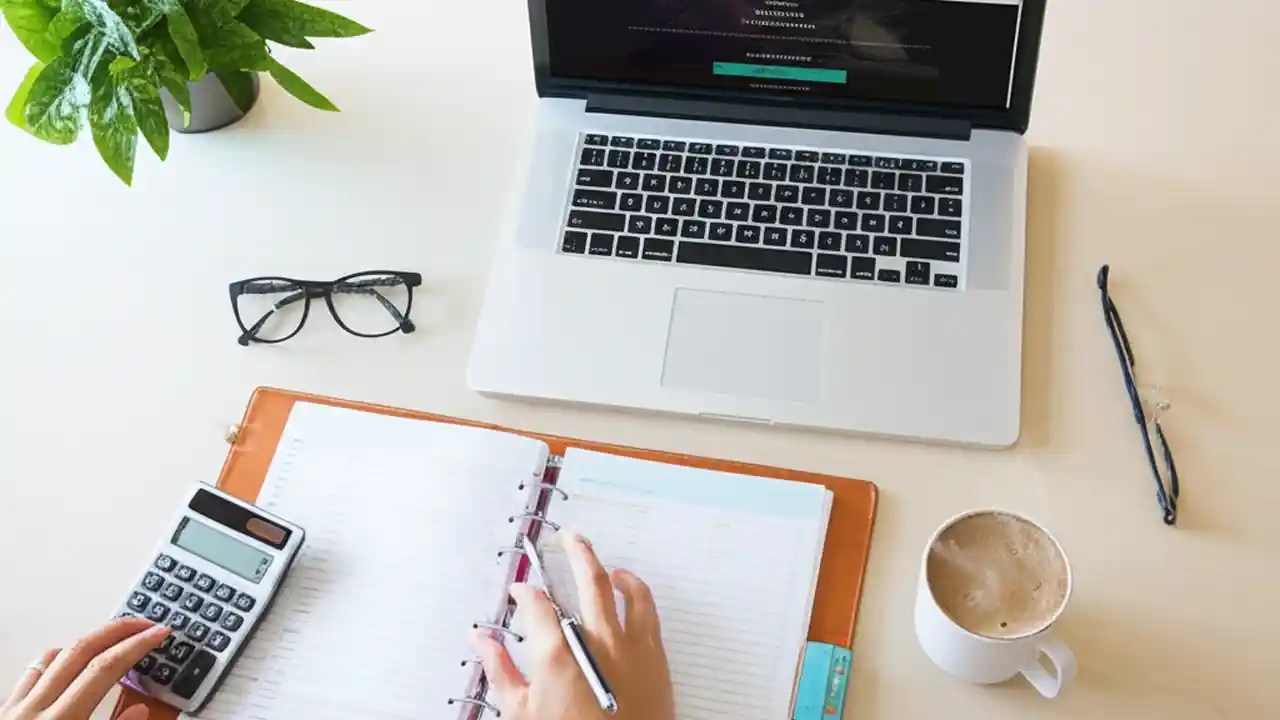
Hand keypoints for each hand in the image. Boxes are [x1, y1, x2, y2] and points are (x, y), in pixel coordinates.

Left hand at [2, 618, 170, 719]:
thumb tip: (141, 708)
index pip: (105, 668)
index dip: (136, 646)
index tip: (160, 634)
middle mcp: (35, 711)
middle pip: (81, 650)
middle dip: (117, 630)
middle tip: (144, 623)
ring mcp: (16, 710)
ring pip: (54, 656)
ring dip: (88, 640)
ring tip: (114, 637)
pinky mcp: (5, 715)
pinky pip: (32, 673)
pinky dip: (55, 659)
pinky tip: (69, 661)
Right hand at [472, 533, 674, 719]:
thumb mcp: (522, 713)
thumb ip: (501, 671)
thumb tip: (481, 642)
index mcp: (558, 655)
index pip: (536, 606)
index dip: (525, 593)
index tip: (521, 592)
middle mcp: (597, 642)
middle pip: (588, 580)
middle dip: (575, 552)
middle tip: (566, 537)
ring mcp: (630, 647)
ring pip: (624, 589)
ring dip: (610, 567)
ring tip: (600, 558)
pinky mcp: (654, 656)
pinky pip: (648, 610)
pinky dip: (637, 591)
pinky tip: (628, 589)